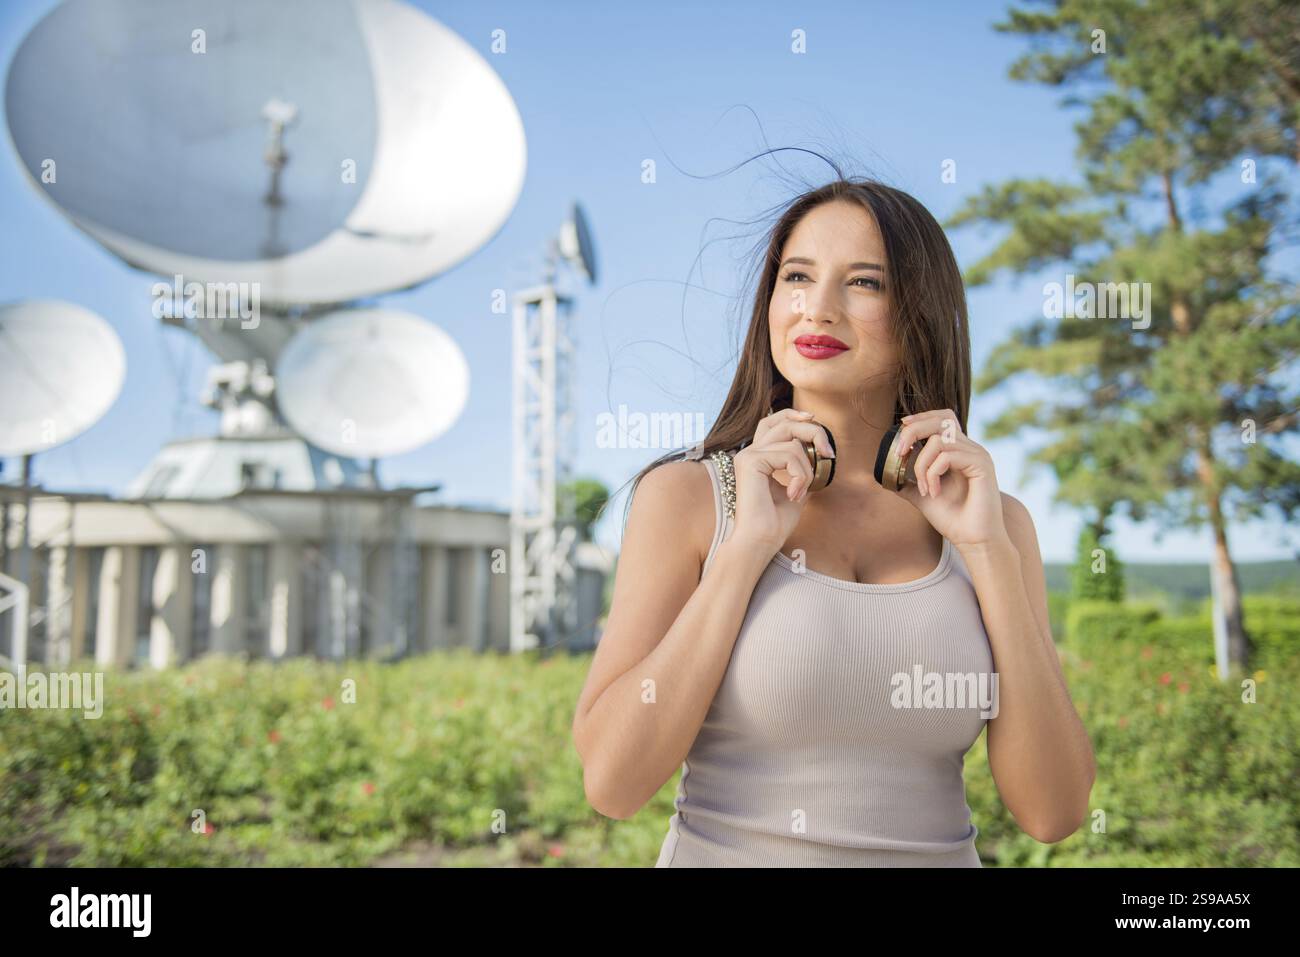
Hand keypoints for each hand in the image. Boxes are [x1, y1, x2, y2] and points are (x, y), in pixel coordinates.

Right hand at [730, 407, 834, 553]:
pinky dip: (800, 475)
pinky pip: (789, 455)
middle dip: (812, 432)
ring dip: (807, 469)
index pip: (772, 422)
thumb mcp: (796, 489)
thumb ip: (801, 469)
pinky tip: (794, 495)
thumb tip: (818, 453)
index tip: (813, 419)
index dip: (792, 415)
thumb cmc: (775, 523)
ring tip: (801, 492)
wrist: (760, 542)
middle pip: (784, 422)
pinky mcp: (750, 461)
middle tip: (829, 453)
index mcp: (756, 457)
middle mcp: (749, 452)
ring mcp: (748, 455)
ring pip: (792, 442)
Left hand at [892, 409, 1008, 547]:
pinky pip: (947, 456)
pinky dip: (933, 473)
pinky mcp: (982, 465)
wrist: (974, 540)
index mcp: (959, 451)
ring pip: (939, 440)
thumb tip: (883, 474)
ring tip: (922, 488)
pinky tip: (933, 492)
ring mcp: (978, 455)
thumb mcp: (922, 495)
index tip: (902, 426)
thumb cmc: (953, 519)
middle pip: (941, 420)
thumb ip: (907, 481)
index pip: (943, 418)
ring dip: (922, 464)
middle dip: (914, 431)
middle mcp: (971, 448)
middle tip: (899, 452)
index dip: (921, 417)